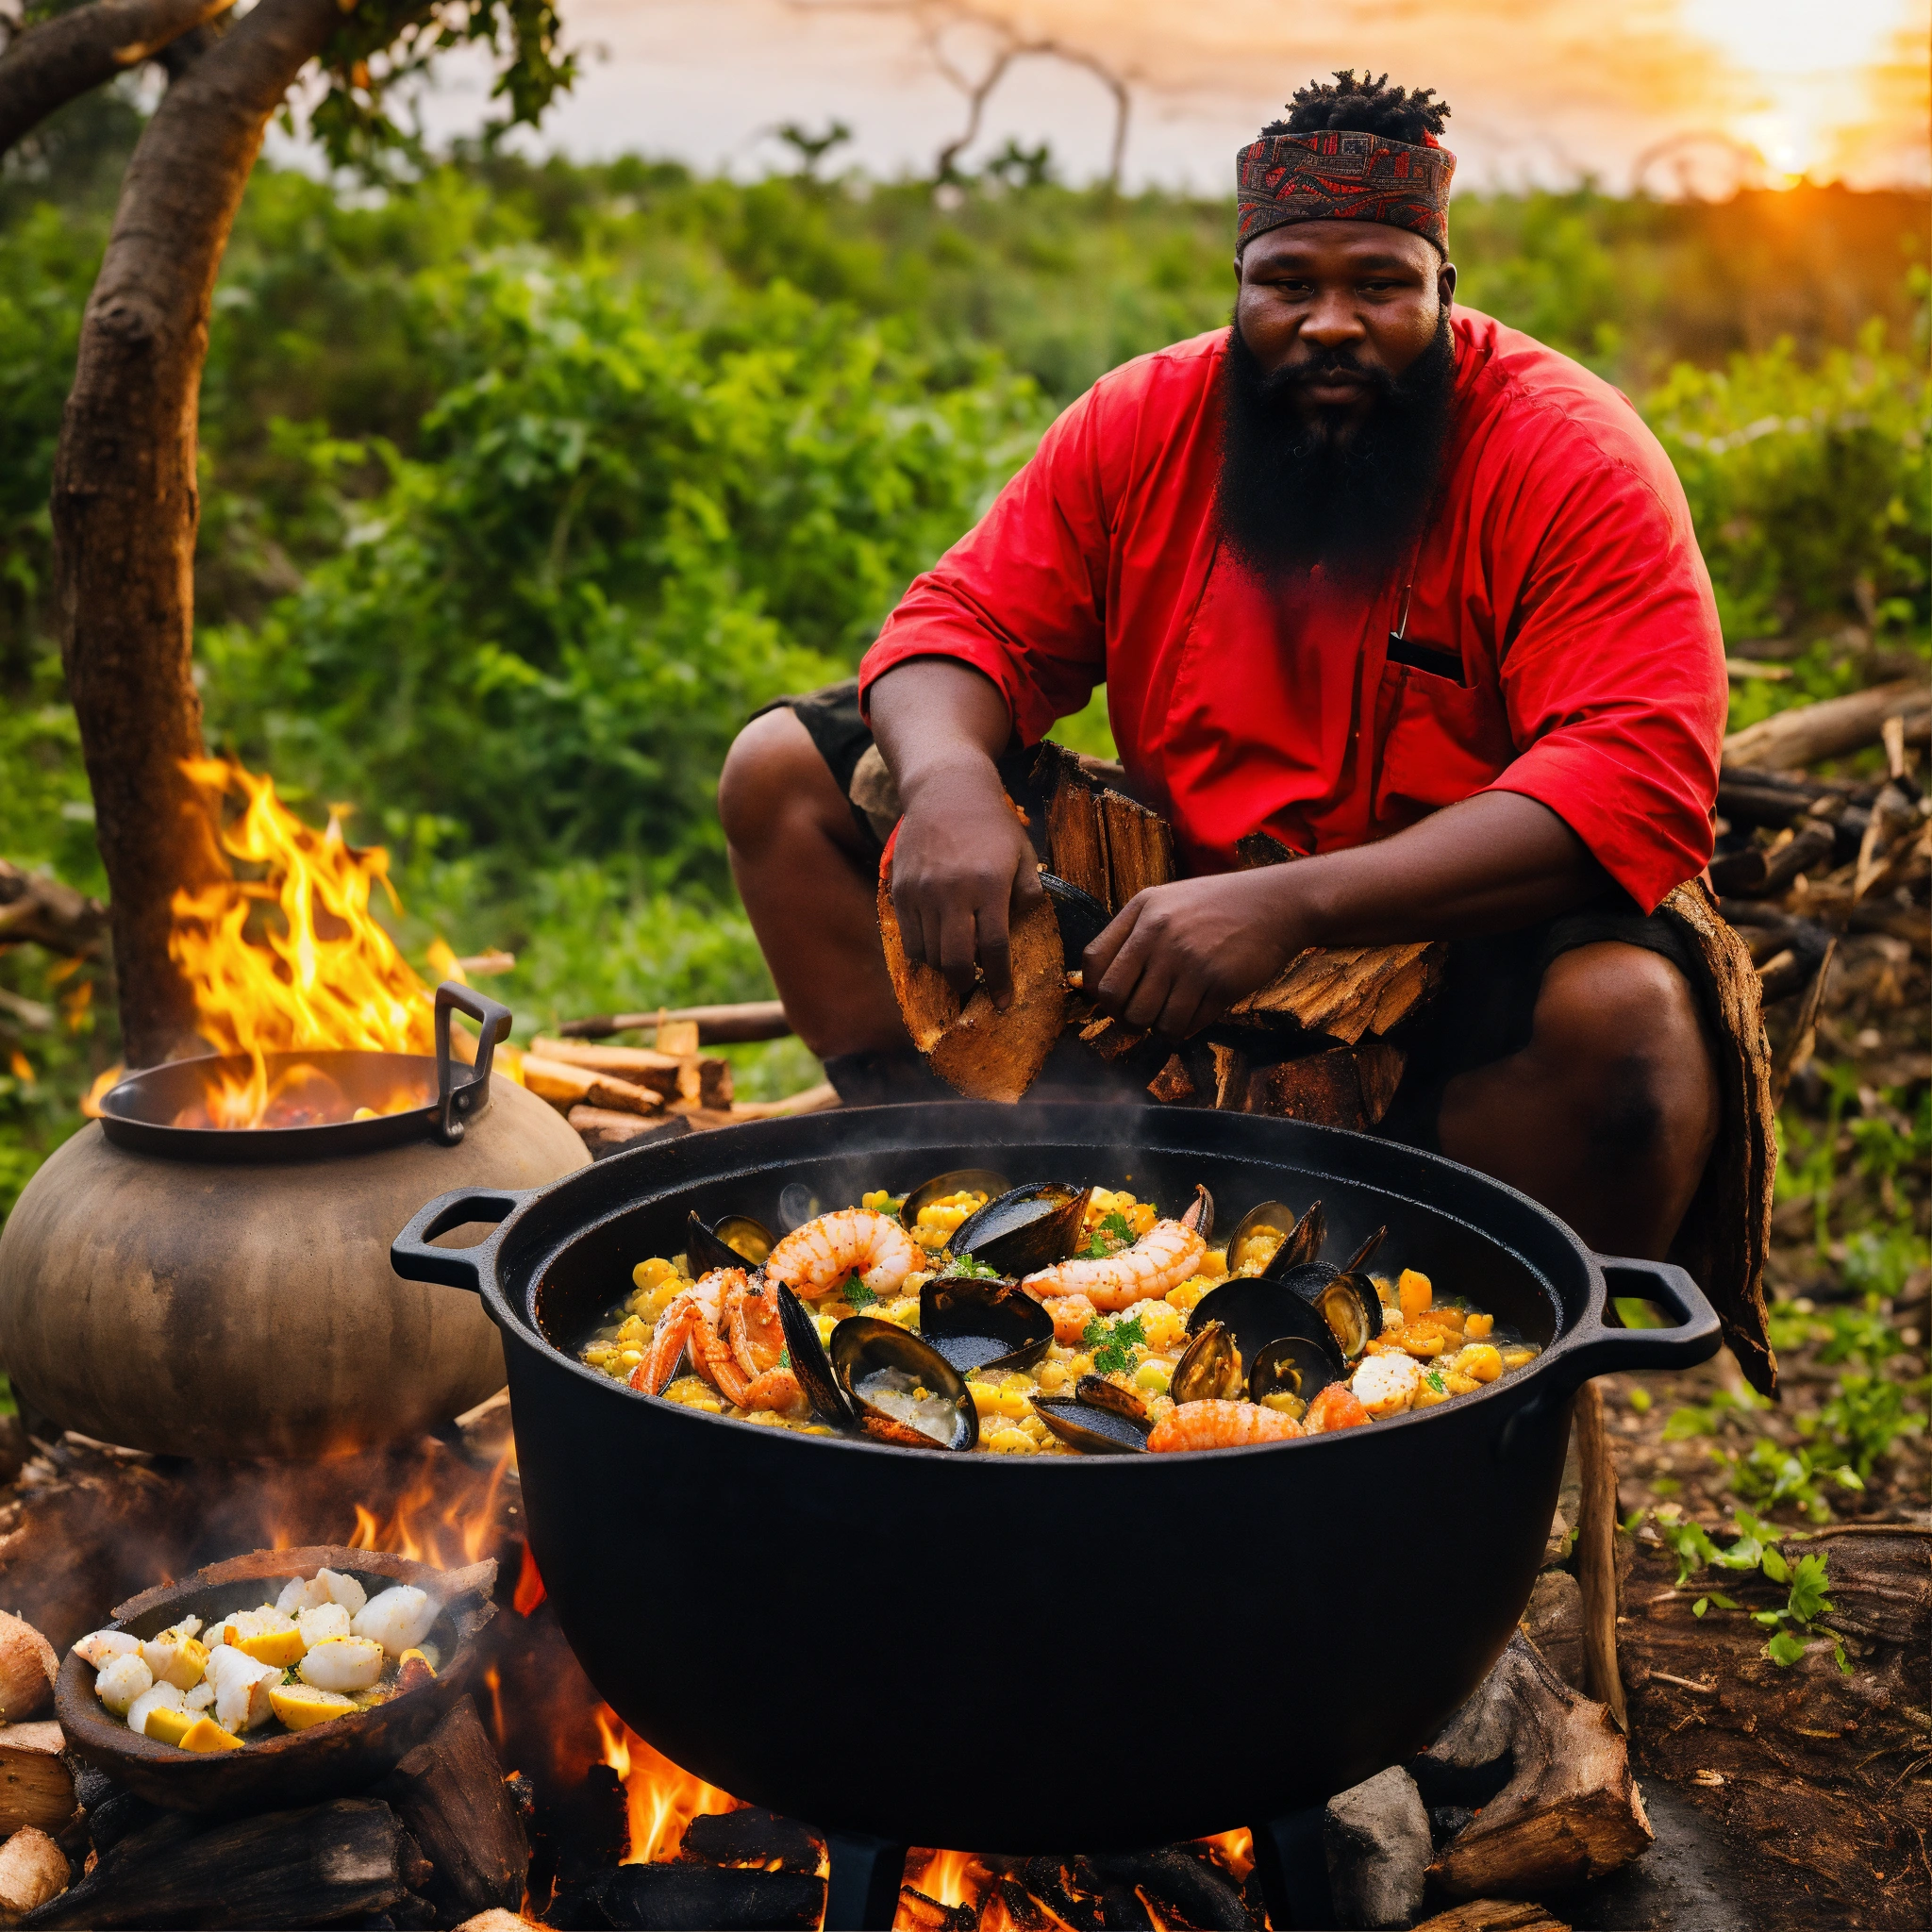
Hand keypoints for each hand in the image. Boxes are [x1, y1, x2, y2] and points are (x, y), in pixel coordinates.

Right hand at [889, 755, 1044, 1007]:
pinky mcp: (901, 889)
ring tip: (956, 967)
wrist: (945, 789)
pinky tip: (935, 950)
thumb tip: (1027, 929)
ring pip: (929, 954)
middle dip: (966, 984)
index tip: (1003, 1001)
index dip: (1000, 981)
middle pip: (956, 960)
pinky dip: (922, 952)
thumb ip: (1029, 893)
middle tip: (974, 988)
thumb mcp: (1022, 853)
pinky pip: (908, 938)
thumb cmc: (991, 823)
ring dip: (944, 968)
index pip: (995, 948)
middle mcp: (953, 892)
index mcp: (989, 885)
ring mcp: (922, 892)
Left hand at [1084, 871, 1304, 1036]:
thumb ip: (1132, 935)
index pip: (1093, 962)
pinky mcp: (1217, 984)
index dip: (1096, 989)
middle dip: (1122, 1016)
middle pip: (1114, 999)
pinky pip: (1183, 1026)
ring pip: (1148, 1020)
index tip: (1113, 998)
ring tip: (1171, 1014)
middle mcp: (1159, 934)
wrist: (1277, 904)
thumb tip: (1097, 985)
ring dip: (1156, 1026)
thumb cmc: (1218, 906)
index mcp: (1142, 911)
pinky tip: (1196, 1012)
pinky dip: (1184, 1029)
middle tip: (1140, 1017)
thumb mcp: (1167, 903)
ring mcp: (1188, 960)